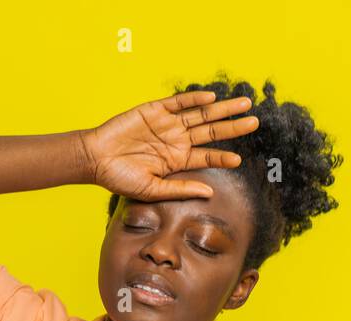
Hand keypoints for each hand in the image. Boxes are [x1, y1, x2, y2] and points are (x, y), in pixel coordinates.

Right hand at [78, 90, 258, 201]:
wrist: (95, 159)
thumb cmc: (119, 179)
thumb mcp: (151, 190)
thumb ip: (180, 189)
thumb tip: (209, 192)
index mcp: (177, 160)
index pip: (206, 156)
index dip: (223, 157)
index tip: (239, 160)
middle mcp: (176, 140)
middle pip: (211, 132)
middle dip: (233, 127)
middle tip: (255, 121)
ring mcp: (167, 124)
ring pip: (200, 114)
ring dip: (222, 109)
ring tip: (244, 104)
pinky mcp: (154, 110)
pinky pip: (178, 102)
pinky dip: (194, 99)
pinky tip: (210, 98)